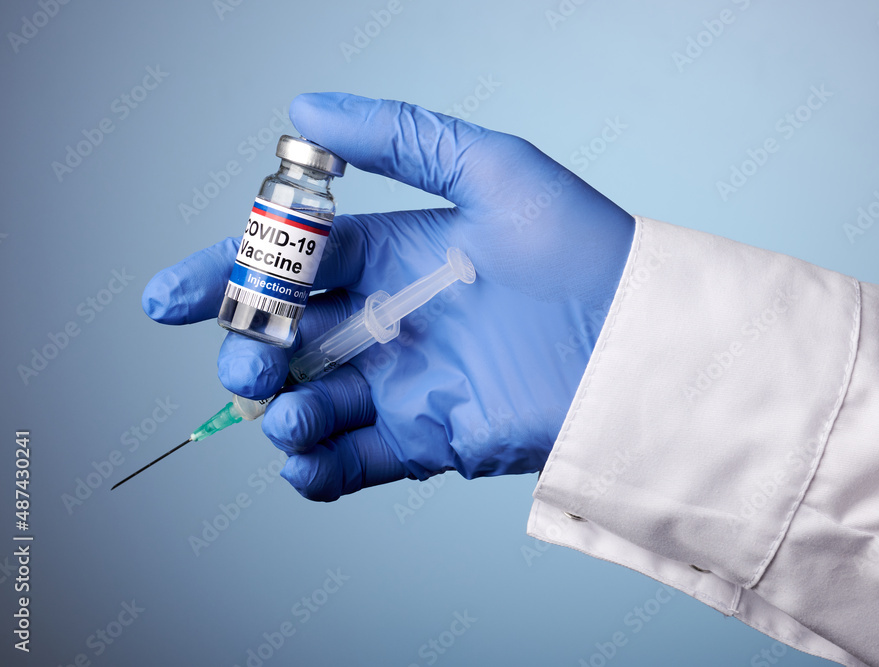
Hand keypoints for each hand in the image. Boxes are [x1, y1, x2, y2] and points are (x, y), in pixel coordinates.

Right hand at [142, 92, 633, 499]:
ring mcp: (403, 383)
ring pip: (307, 403)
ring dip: (277, 410)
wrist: (636, 338)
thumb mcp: (490, 167)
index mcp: (392, 255)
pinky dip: (314, 470)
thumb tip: (303, 111)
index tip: (169, 296)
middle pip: (284, 337)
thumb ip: (399, 137)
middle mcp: (388, 320)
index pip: (290, 264)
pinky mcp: (427, 441)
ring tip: (288, 408)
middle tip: (250, 352)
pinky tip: (303, 459)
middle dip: (246, 346)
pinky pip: (351, 463)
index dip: (225, 275)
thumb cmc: (577, 246)